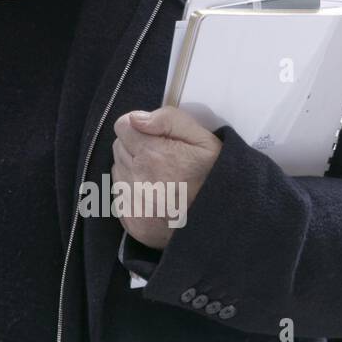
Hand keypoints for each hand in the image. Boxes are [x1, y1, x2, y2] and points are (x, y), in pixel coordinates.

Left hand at [111, 106, 222, 249]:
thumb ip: (168, 120)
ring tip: (160, 178)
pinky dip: (133, 193)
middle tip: (162, 158)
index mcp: (152, 155)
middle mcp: (136, 180)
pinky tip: (155, 197)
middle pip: (119, 148)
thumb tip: (135, 118)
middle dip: (136, 147)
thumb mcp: (203, 140)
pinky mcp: (132, 222)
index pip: (122, 126)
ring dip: (133, 169)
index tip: (154, 137)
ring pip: (119, 171)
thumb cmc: (214, 176)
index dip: (138, 128)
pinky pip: (120, 196)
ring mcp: (133, 203)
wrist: (223, 222)